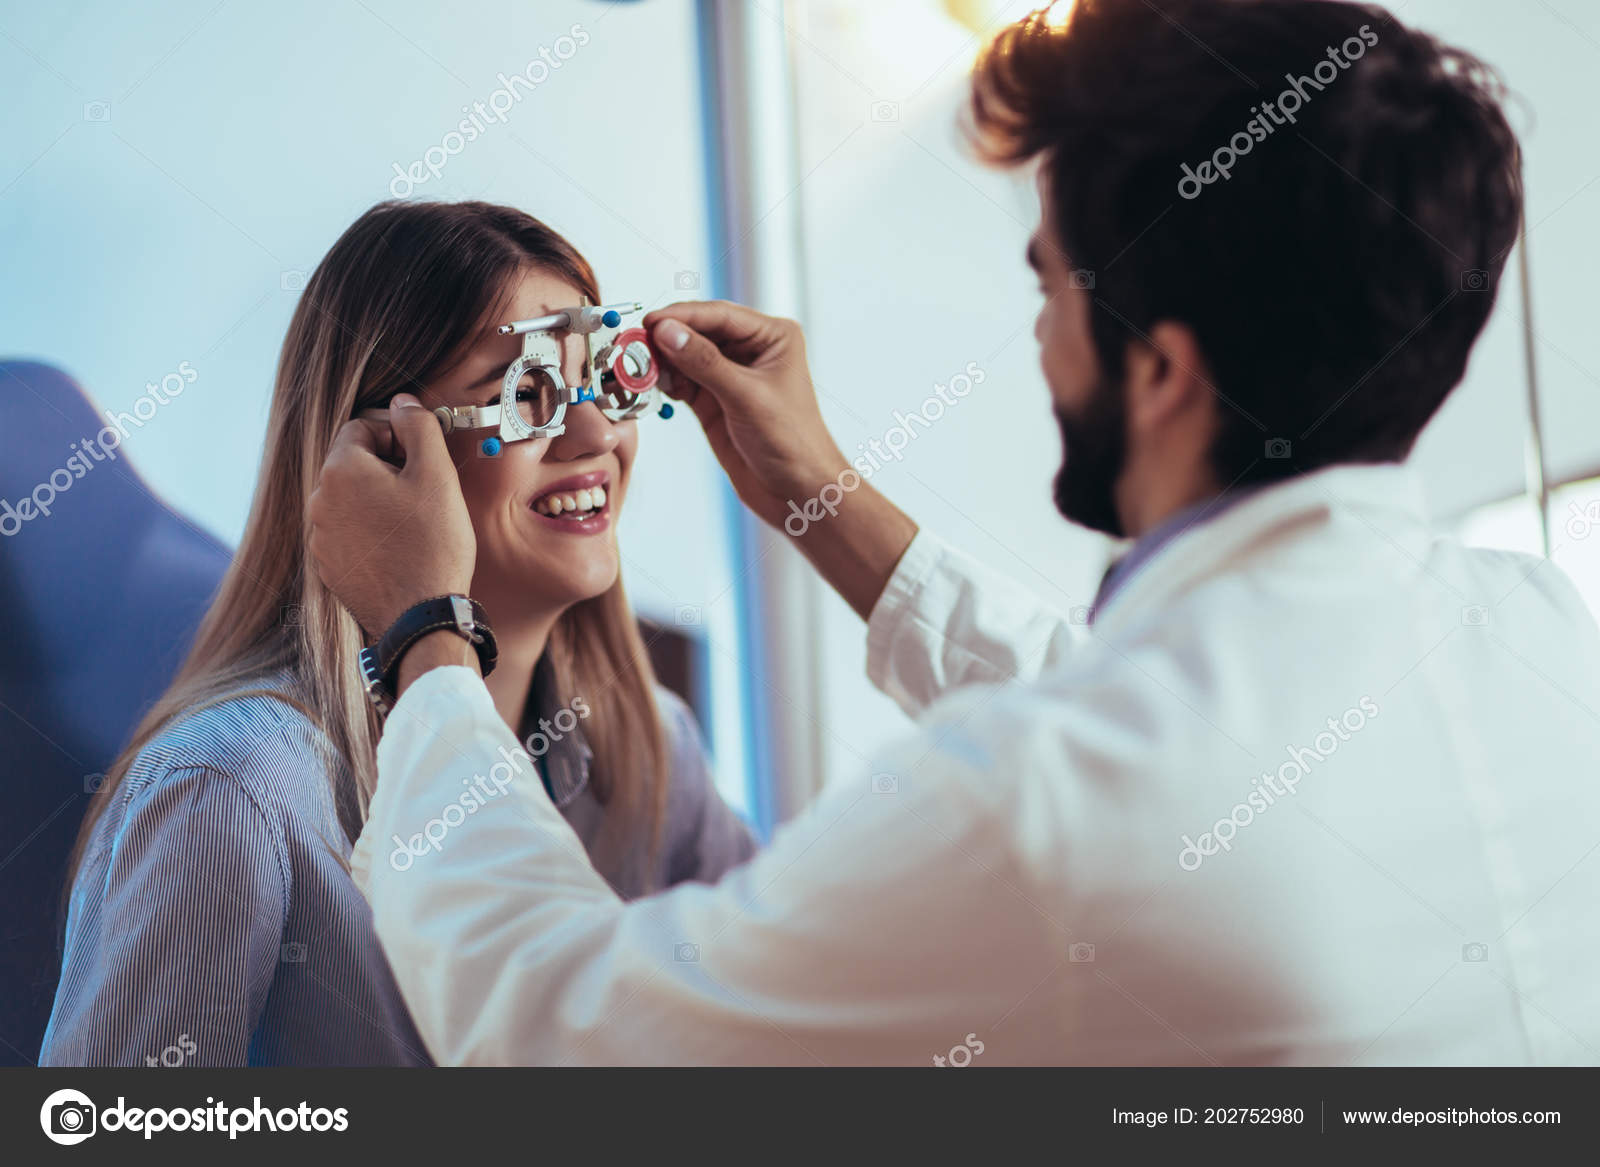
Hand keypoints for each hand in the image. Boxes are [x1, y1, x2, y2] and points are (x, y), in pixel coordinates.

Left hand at [308, 393, 476, 636]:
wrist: (420, 615)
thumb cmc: (432, 544)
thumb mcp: (436, 475)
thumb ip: (418, 427)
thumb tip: (403, 403)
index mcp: (341, 470)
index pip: (360, 428)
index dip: (395, 434)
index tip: (421, 454)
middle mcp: (319, 500)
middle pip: (352, 463)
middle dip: (386, 466)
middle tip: (423, 487)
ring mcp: (320, 536)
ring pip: (349, 499)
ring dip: (377, 499)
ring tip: (413, 520)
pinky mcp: (328, 565)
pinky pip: (347, 532)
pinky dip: (369, 530)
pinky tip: (399, 546)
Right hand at [644, 300, 849, 530]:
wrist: (795, 491)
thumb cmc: (792, 441)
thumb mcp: (746, 396)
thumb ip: (704, 362)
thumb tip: (666, 331)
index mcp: (772, 337)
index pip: (719, 315)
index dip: (682, 317)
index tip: (650, 322)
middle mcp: (751, 350)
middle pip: (698, 331)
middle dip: (666, 337)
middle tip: (634, 344)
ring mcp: (730, 375)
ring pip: (686, 355)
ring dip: (662, 360)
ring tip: (637, 366)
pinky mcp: (714, 400)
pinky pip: (683, 381)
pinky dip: (666, 381)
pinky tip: (653, 383)